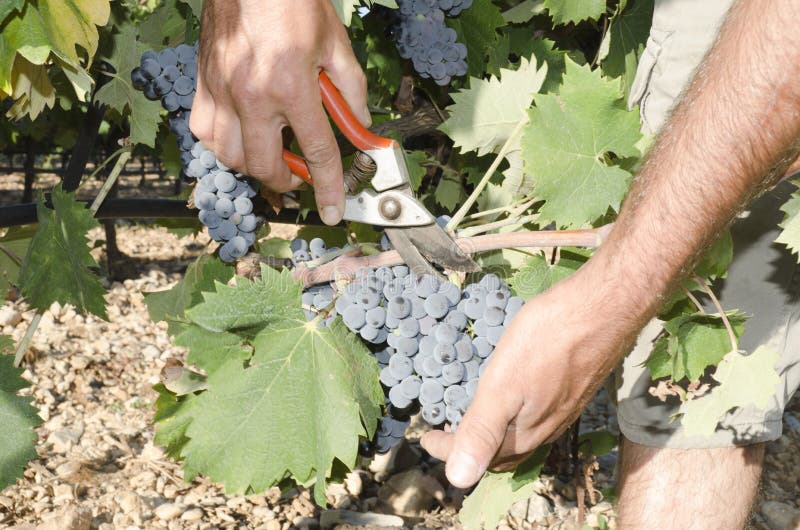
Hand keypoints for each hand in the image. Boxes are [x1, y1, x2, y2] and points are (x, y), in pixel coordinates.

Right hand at [190, 0, 370, 224]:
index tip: (333, 210)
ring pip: (229, 156)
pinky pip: (205, 132)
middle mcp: (251, 95)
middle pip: (265, 165)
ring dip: (254, 165)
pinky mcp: (202, 83)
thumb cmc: (293, 2)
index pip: (315, 152)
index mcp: (291, 86)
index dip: (329, 187)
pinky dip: (223, 143)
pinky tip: (240, 134)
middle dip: (287, 181)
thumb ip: (350, 91)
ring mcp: (221, 91)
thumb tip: (359, 126)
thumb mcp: (335, 44)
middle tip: (300, 174)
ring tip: (271, 154)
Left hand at [420, 267, 642, 487]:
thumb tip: (458, 480)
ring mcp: (563, 409)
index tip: (425, 437)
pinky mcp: (573, 389)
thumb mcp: (503, 386)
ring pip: (522, 436)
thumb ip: (482, 431)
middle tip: (446, 431)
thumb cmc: (549, 341)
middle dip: (471, 446)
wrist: (603, 308)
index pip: (480, 456)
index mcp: (526, 433)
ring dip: (494, 433)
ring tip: (473, 415)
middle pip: (503, 453)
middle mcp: (547, 428)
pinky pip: (537, 416)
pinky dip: (514, 417)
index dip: (447, 450)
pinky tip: (512, 395)